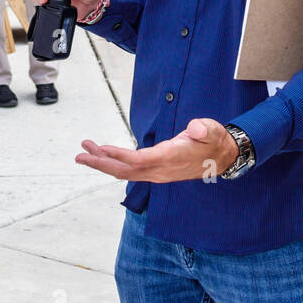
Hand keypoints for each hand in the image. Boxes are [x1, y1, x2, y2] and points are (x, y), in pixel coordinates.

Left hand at [76, 119, 237, 182]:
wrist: (222, 158)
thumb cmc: (213, 141)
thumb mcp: (212, 130)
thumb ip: (203, 129)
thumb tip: (195, 128)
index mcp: (170, 158)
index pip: (139, 160)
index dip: (118, 155)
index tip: (100, 148)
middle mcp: (160, 170)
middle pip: (124, 171)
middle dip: (100, 163)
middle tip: (80, 153)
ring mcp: (157, 173)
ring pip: (124, 173)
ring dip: (102, 164)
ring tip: (84, 151)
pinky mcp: (156, 172)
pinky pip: (130, 171)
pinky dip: (113, 164)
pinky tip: (102, 157)